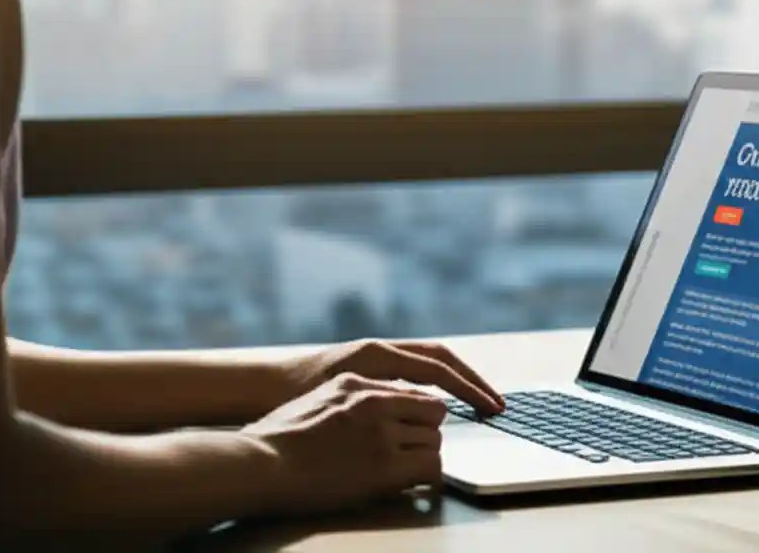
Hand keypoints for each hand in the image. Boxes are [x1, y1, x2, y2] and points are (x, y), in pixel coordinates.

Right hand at [242, 372, 447, 514]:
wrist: (261, 464)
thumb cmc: (273, 441)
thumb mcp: (314, 401)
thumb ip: (345, 403)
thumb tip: (363, 420)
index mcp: (355, 382)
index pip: (410, 392)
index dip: (414, 414)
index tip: (410, 430)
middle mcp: (374, 400)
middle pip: (432, 411)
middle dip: (425, 432)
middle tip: (410, 452)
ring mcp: (381, 431)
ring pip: (435, 439)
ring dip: (424, 455)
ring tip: (405, 471)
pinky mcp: (385, 464)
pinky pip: (431, 466)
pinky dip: (427, 477)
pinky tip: (411, 483)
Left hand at [280, 339, 503, 414]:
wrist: (260, 386)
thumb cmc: (293, 399)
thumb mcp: (341, 402)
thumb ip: (382, 402)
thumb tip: (428, 411)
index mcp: (377, 354)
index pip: (436, 368)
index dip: (468, 388)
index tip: (490, 407)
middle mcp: (380, 347)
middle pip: (441, 356)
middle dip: (472, 379)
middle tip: (497, 404)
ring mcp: (376, 353)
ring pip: (429, 360)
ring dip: (458, 379)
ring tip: (480, 402)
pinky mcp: (371, 364)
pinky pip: (414, 368)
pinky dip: (437, 382)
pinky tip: (445, 403)